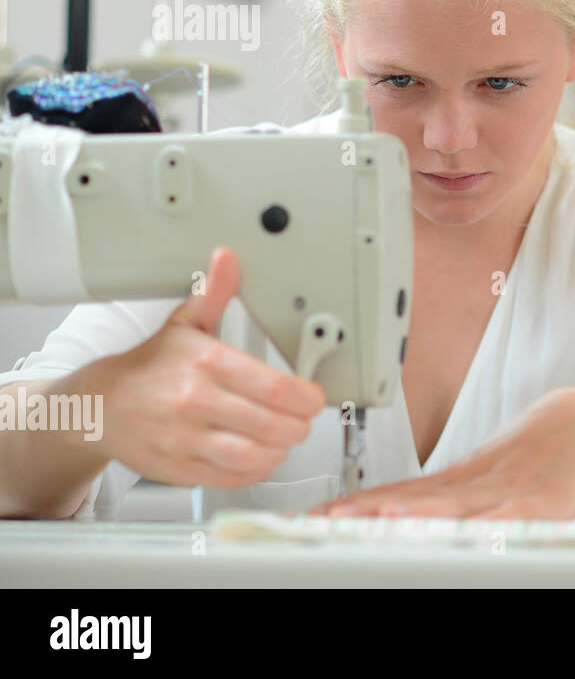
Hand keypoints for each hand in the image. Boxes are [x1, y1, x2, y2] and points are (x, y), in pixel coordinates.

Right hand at [64, 247, 325, 487]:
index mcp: (205, 362)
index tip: (314, 398)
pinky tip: (259, 456)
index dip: (306, 398)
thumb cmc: (149, 366)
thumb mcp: (184, 323)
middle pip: (272, 425)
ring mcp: (185, 438)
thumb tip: (226, 260)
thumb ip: (214, 293)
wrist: (98, 405)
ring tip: (283, 438)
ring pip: (254, 456)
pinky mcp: (179, 468)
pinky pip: (231, 477)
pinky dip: (254, 470)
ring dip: (280, 450)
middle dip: (299, 425)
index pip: (275, 387)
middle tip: (302, 420)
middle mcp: (194, 401)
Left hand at [309, 386, 574, 519]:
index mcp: (461, 481)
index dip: (357, 505)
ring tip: (378, 516)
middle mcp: (478, 485)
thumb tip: (393, 510)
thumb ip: (447, 498)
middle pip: (417, 500)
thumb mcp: (486, 476)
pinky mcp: (546, 506)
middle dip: (370, 511)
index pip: (398, 495)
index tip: (316, 516)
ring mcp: (511, 493)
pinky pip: (513, 519)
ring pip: (458, 506)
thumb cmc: (537, 453)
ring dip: (416, 513)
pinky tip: (468, 532)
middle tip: (328, 520)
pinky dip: (488, 524)